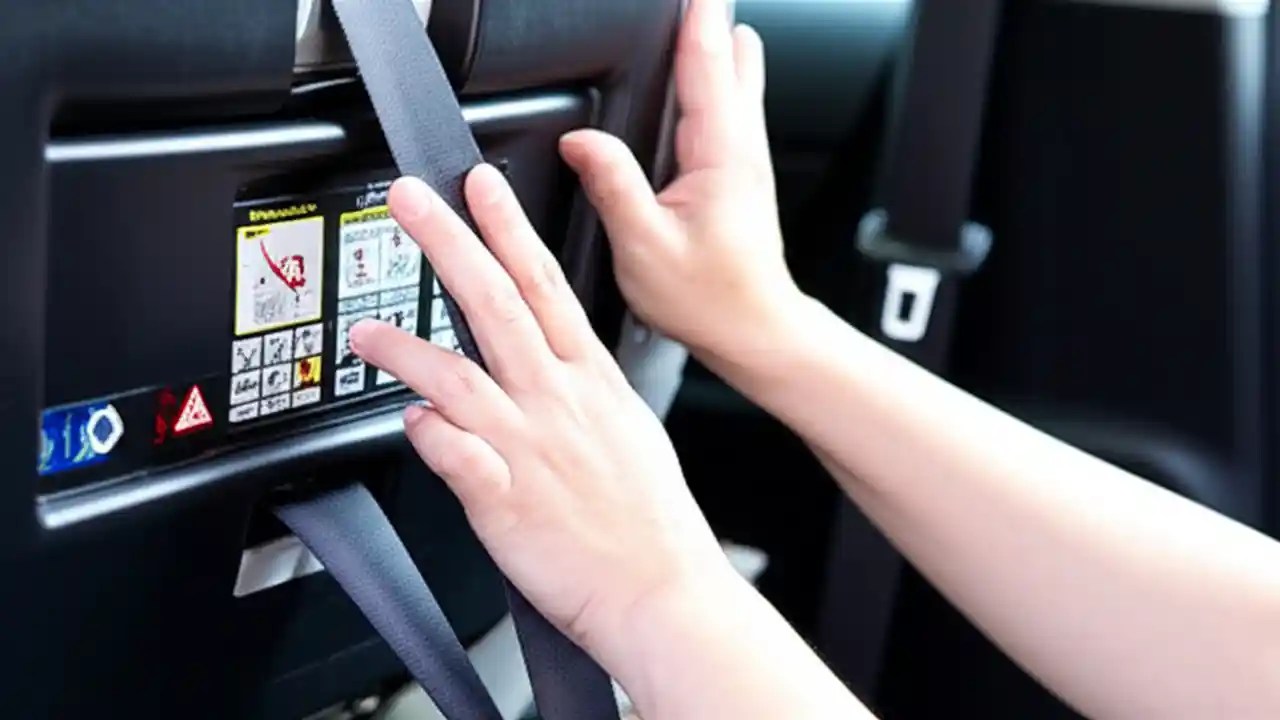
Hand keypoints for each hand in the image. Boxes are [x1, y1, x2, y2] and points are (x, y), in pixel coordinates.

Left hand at [349, 169, 733, 667]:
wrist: (665, 593)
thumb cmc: (651, 521)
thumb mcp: (629, 431)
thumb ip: (580, 393)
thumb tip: (546, 369)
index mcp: (591, 380)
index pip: (544, 284)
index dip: (508, 228)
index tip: (482, 185)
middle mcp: (557, 402)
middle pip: (496, 304)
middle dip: (450, 242)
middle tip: (410, 199)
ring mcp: (528, 448)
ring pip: (458, 376)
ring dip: (405, 347)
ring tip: (364, 331)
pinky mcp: (502, 500)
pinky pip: (451, 456)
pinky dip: (427, 434)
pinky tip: (408, 420)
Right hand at [559, 0, 798, 362]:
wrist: (753, 330)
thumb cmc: (709, 299)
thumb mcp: (644, 246)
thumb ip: (613, 185)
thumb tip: (581, 141)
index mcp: (719, 155)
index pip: (708, 64)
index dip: (697, 17)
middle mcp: (740, 149)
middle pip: (732, 59)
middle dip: (711, 21)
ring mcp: (745, 159)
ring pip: (737, 80)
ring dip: (716, 44)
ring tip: (701, 14)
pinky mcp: (740, 174)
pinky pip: (732, 105)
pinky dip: (716, 75)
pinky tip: (705, 73)